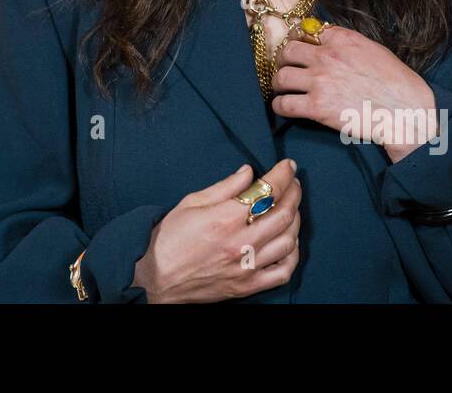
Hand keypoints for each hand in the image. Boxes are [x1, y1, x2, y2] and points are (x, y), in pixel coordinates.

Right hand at [131, 159, 300, 302]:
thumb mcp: (191, 202)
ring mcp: (246, 267)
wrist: (155, 278)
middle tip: (293, 183)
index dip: (283, 174)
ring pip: (289, 241)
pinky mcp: (247, 286)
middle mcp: (240, 243)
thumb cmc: (169, 238)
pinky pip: (283, 272)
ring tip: (291, 208)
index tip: (288, 165)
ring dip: (296, 220)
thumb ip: (224, 187)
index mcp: (224, 218)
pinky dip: (293, 255)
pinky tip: (289, 242)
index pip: (267, 191)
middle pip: (284, 213)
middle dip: (294, 193)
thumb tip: (248, 173)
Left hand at [271, 26, 437, 162]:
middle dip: (284, 60)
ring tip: (284, 89)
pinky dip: (280, 106)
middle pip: (287, 51)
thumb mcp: (373, 50)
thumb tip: (330, 43)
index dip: (297, 38)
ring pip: (281, 76)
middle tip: (288, 69)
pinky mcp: (317, 107)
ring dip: (280, 84)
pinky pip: (284, 104)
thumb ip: (347, 44)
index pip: (305, 30)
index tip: (296, 47)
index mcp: (342, 39)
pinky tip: (285, 107)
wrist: (406, 112)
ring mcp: (319, 81)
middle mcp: (326, 56)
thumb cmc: (397, 83)